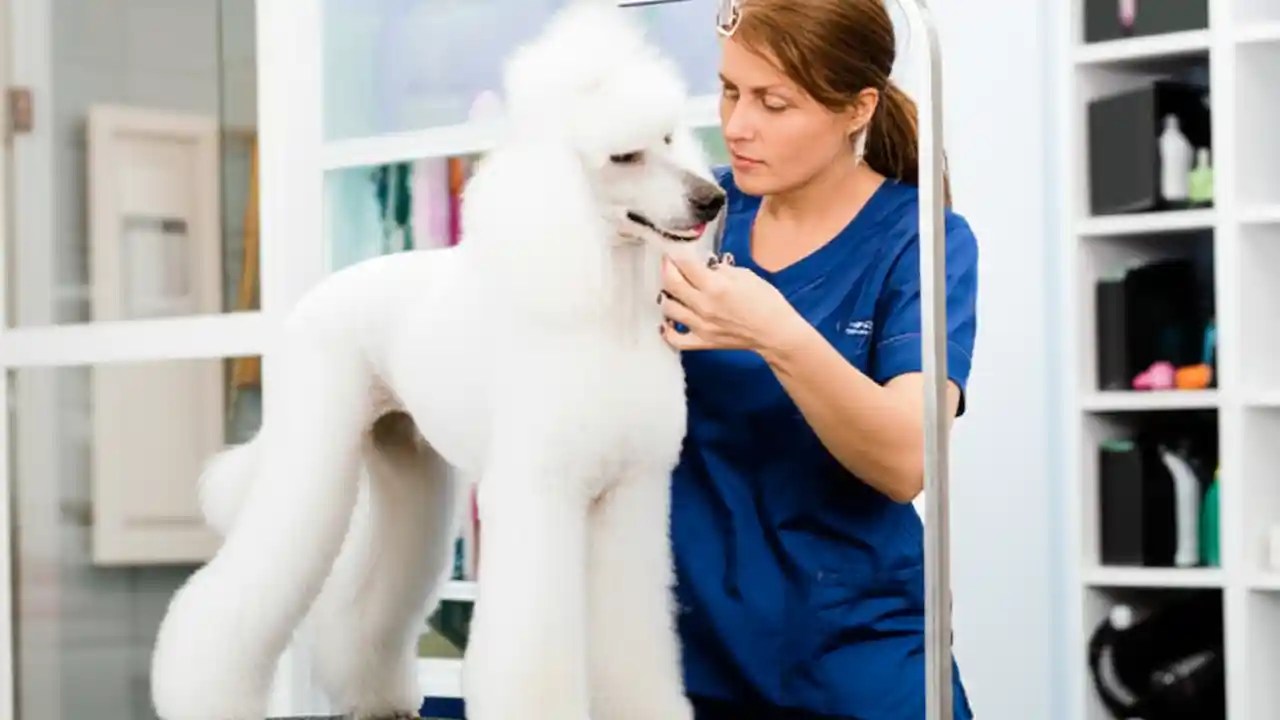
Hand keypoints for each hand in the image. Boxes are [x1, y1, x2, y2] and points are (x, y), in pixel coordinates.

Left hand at [658, 252, 805, 352]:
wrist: (776, 332)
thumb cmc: (767, 302)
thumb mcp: (746, 275)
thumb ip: (721, 269)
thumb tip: (705, 266)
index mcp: (716, 286)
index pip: (685, 265)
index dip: (676, 254)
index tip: (674, 250)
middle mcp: (704, 306)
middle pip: (671, 284)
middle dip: (667, 268)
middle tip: (669, 263)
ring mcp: (701, 325)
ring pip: (668, 308)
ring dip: (666, 295)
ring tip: (672, 289)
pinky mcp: (702, 341)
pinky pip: (675, 338)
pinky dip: (667, 329)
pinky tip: (668, 320)